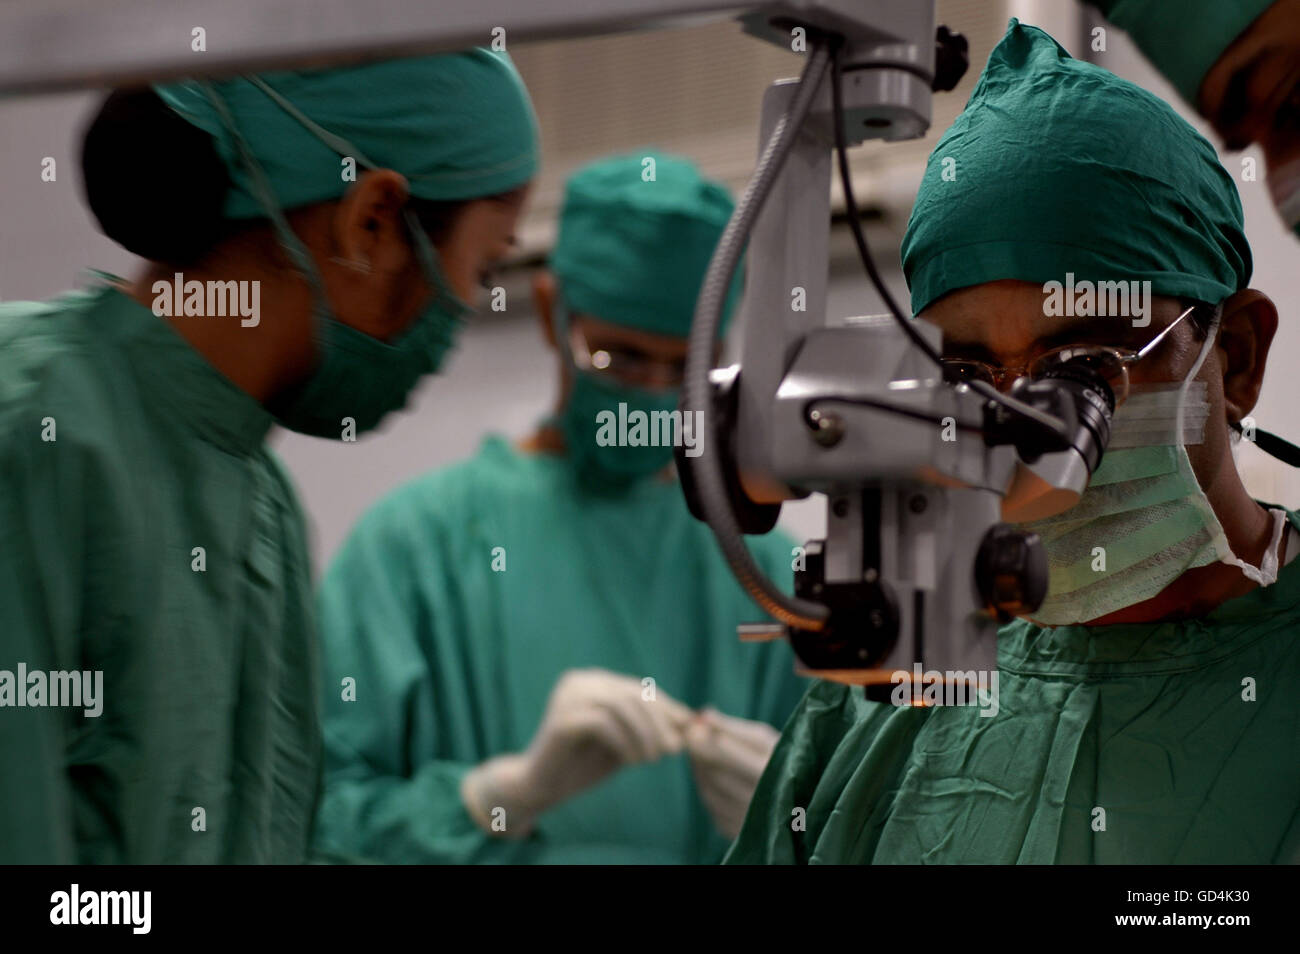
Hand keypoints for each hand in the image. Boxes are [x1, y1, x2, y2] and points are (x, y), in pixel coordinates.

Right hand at [461, 668, 691, 835]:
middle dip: (660, 721)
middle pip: (633, 693)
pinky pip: (603, 723)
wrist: (540, 786)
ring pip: (621, 705)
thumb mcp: (624, 742)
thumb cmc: (583, 764)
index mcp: (594, 681)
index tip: (687, 730)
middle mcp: (580, 681)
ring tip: (653, 759)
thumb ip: (649, 729)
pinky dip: (625, 742)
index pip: (639, 689)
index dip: (667, 708)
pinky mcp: (561, 718)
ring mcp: (568, 697)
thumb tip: (690, 723)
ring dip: (645, 734)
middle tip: (674, 749)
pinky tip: (632, 761)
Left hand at [685, 708, 780, 839]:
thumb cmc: (774, 757)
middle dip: (701, 752)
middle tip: (689, 733)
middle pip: (721, 776)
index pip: (742, 761)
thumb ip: (732, 728)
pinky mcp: (736, 832)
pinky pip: (710, 803)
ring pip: (710, 790)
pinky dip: (704, 784)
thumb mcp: (761, 739)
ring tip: (697, 748)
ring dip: (699, 767)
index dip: (716, 744)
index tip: (696, 727)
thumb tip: (702, 715)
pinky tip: (706, 771)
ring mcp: (750, 821)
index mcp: (779, 777)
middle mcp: (767, 804)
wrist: (790, 798)